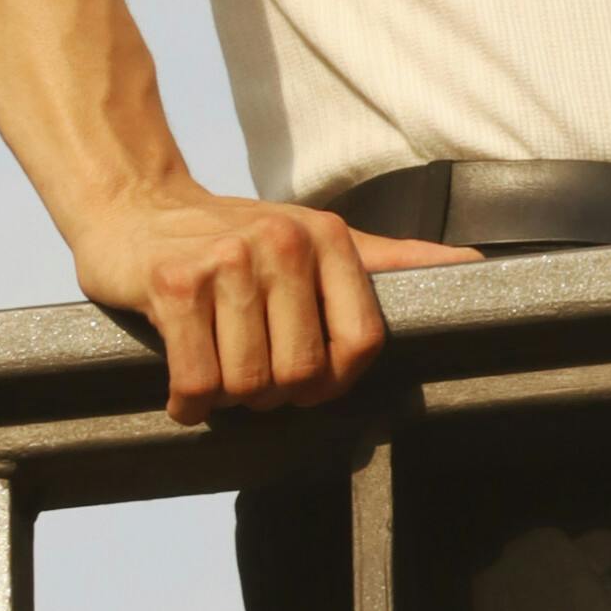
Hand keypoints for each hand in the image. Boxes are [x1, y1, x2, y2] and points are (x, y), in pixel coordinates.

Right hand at [68, 184, 479, 420]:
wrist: (136, 206)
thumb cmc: (232, 233)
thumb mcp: (318, 237)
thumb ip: (391, 259)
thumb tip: (474, 264)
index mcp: (328, 238)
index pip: (361, 344)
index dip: (335, 381)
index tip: (309, 381)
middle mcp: (282, 244)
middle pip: (301, 374)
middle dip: (275, 395)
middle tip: (251, 376)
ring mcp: (226, 263)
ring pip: (247, 384)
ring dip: (228, 399)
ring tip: (217, 371)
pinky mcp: (173, 286)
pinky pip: (196, 383)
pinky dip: (188, 404)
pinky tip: (185, 391)